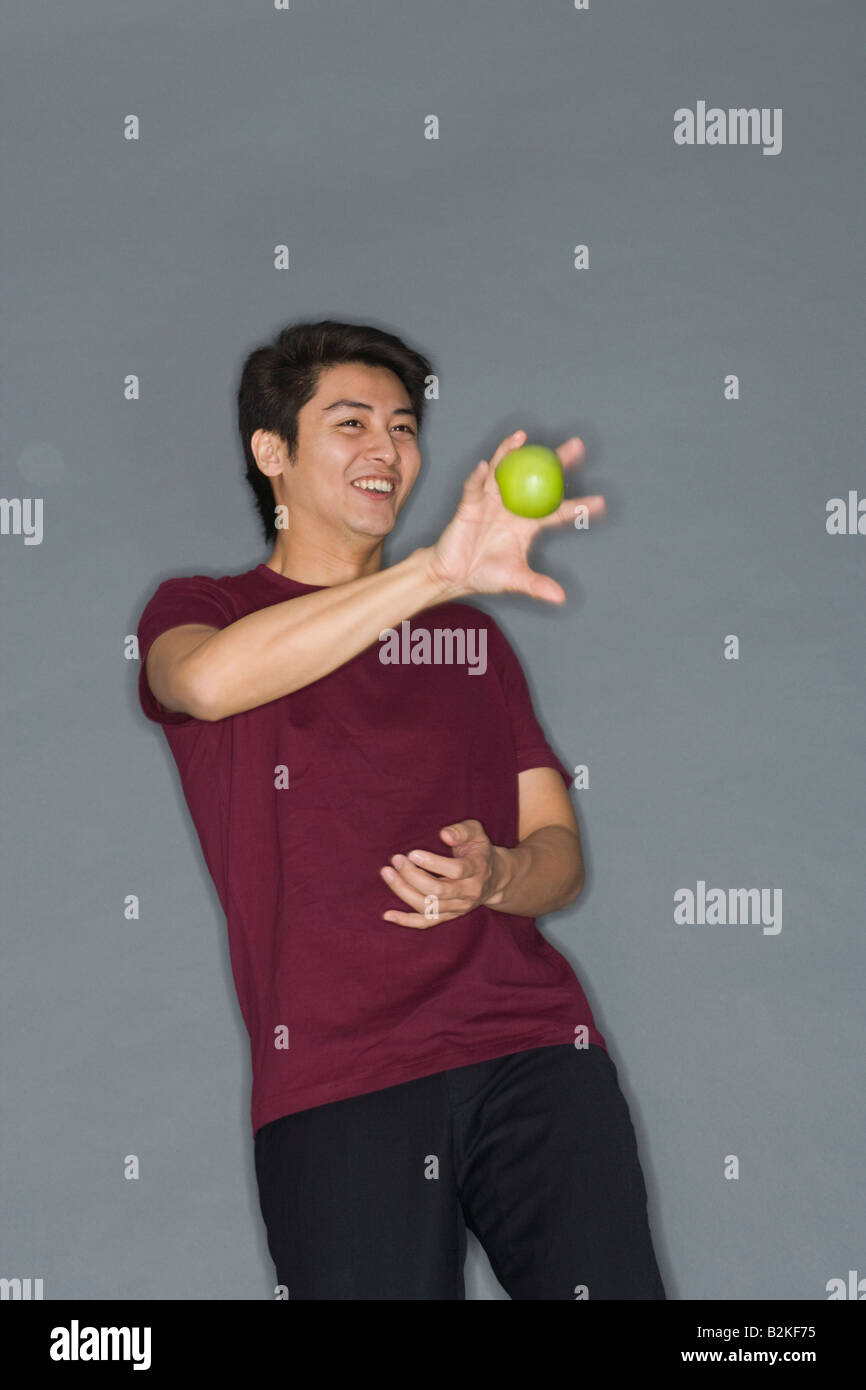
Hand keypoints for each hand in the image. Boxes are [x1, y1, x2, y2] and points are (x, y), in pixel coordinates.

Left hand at [379, 818, 506, 928]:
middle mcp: (469, 892)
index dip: (433, 863)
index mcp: (478, 869)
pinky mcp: (449, 916)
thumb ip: (462, 830)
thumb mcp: (477, 833)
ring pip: (429, 907)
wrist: (494, 879)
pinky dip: (406, 921)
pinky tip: (388, 915)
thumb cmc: (479, 850)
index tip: (412, 853)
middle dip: (412, 876)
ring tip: (387, 874)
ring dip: (404, 892)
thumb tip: (444, 834)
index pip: (456, 870)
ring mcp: (459, 907)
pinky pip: (426, 922)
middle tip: (396, 859)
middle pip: (438, 891)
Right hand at [424, 429, 604, 603]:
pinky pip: (473, 489)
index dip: (578, 506)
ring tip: (522, 438)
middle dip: (556, 462)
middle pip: (537, 479)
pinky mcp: (469, 506)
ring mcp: (490, 503)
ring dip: (509, 454)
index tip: (600, 502)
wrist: (453, 576)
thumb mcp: (516, 580)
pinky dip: (476, 478)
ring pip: (502, 473)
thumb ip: (537, 586)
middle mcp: (511, 507)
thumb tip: (561, 598)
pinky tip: (482, 467)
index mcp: (527, 524)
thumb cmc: (485, 574)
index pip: (557, 511)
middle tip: (576, 446)